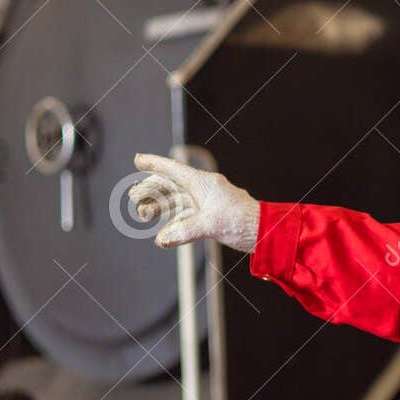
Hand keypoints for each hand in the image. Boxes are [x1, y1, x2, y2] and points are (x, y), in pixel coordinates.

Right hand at [129, 153, 261, 251]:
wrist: (265, 233)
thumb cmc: (242, 222)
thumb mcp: (211, 224)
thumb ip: (184, 230)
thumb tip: (161, 240)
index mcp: (203, 183)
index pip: (173, 170)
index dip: (154, 164)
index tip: (137, 159)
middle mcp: (203, 190)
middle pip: (171, 186)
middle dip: (151, 191)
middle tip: (134, 200)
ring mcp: (207, 203)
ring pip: (177, 201)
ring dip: (160, 207)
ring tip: (143, 215)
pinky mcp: (211, 217)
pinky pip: (186, 216)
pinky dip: (174, 222)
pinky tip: (163, 232)